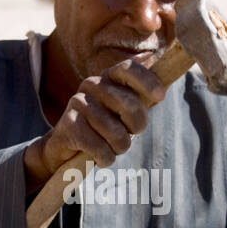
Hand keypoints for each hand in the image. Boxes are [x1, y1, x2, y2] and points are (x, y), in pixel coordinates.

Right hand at [24, 59, 165, 189]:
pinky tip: (99, 157)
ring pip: (116, 132)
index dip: (147, 81)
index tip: (160, 96)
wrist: (65, 148)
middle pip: (129, 104)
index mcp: (109, 77)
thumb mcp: (124, 112)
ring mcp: (78, 102)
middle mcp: (92, 84)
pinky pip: (99, 147)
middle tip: (130, 135)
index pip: (129, 68)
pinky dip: (105, 158)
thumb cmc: (103, 129)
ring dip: (119, 147)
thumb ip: (141, 99)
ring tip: (111, 147)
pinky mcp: (68, 124)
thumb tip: (160, 84)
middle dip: (137, 127)